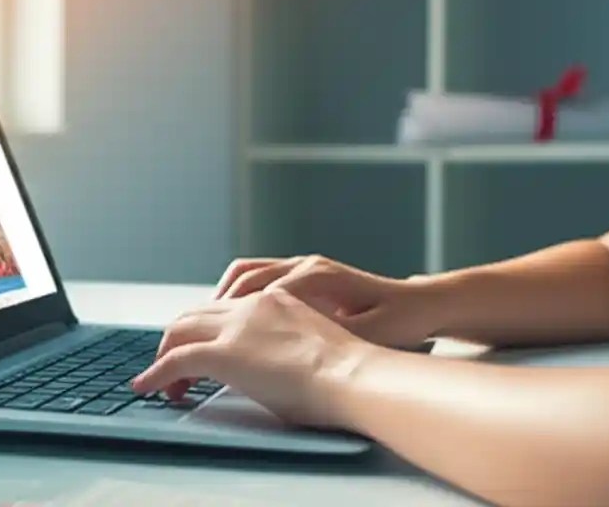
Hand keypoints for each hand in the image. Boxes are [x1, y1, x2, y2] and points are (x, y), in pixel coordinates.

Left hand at [131, 289, 377, 427]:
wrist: (356, 374)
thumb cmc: (351, 371)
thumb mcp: (320, 342)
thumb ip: (293, 342)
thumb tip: (282, 366)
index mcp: (280, 298)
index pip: (229, 304)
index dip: (209, 326)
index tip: (203, 349)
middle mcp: (254, 304)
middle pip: (198, 312)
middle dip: (180, 338)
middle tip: (175, 367)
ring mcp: (238, 324)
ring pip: (182, 329)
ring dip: (167, 355)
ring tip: (165, 380)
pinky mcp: (225, 350)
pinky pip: (177, 358)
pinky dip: (157, 371)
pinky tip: (149, 386)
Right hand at [215, 254, 439, 348]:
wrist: (421, 305)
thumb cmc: (399, 322)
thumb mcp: (366, 335)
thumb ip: (326, 334)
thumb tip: (287, 341)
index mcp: (316, 277)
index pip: (256, 293)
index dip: (226, 319)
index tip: (204, 344)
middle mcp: (305, 264)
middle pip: (242, 278)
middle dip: (211, 309)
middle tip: (186, 338)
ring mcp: (304, 265)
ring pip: (245, 273)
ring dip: (220, 298)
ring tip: (200, 329)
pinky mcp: (305, 274)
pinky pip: (258, 276)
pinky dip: (236, 294)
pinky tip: (227, 320)